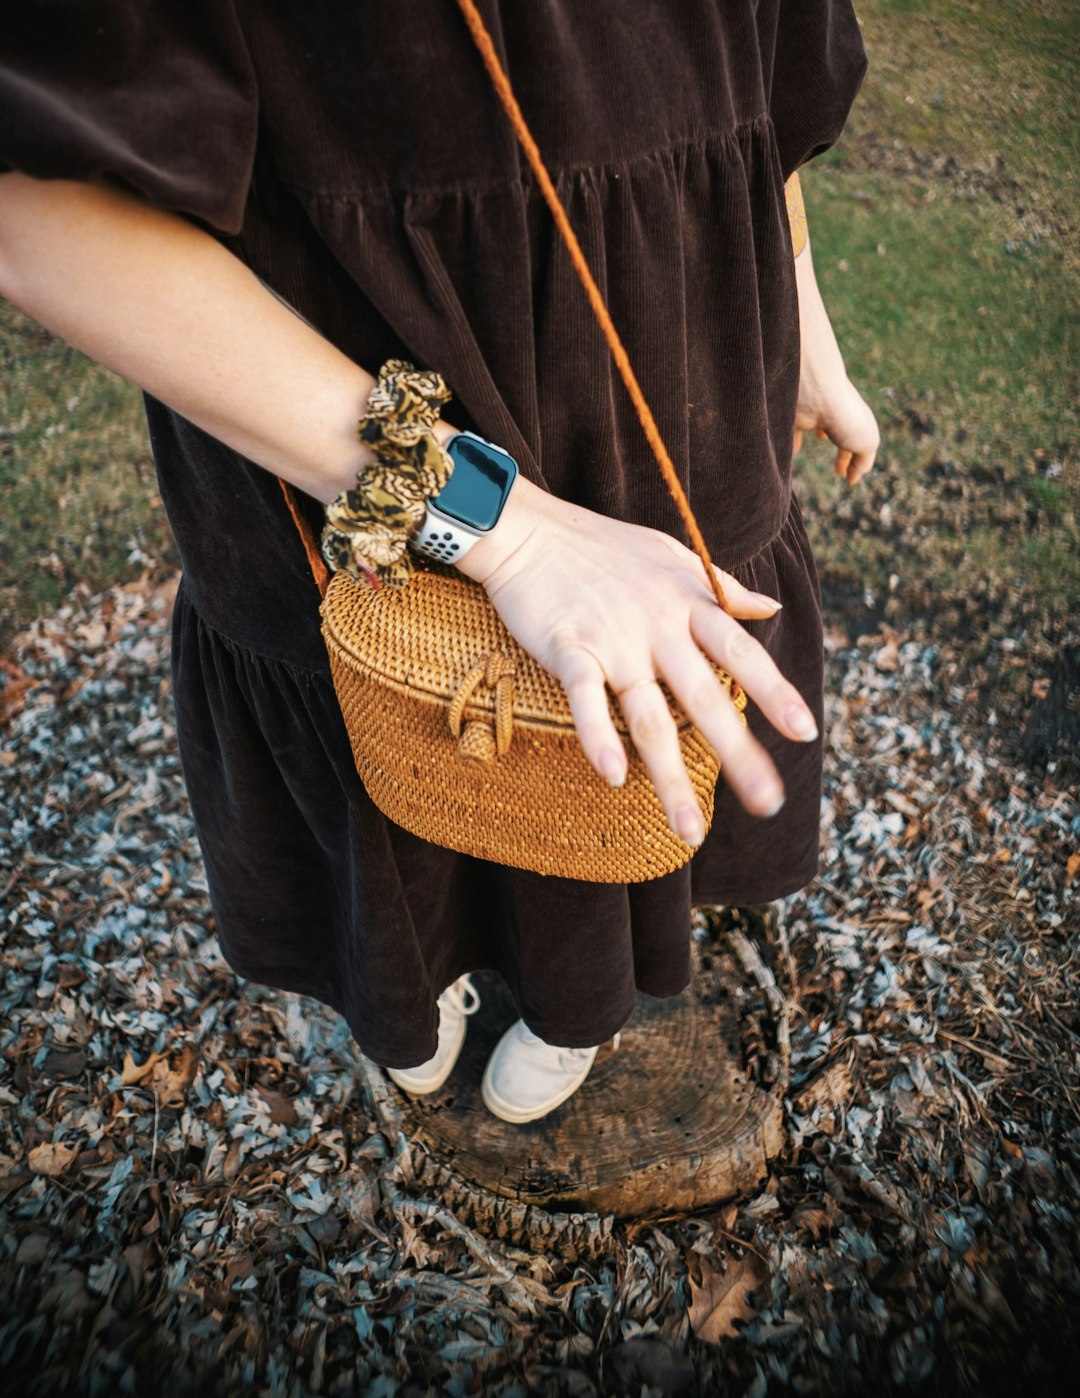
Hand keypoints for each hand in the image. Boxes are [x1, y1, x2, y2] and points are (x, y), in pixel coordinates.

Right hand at [458, 479, 819, 845]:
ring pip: (649, 717)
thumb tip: (770, 608)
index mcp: (687, 603)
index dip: (774, 692)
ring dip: (671, 777)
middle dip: (738, 753)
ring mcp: (613, 641)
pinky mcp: (568, 648)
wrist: (531, 531)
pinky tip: (614, 777)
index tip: (805, 733)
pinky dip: (598, 736)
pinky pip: (585, 699)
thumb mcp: (673, 556)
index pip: (741, 652)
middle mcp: (657, 628)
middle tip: (768, 803)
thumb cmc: (603, 545)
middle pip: (704, 697)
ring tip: (691, 829)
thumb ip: (722, 587)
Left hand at [794, 372, 879, 484]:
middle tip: (838, 470)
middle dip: (843, 453)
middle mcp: (839, 414)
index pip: (859, 443)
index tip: (847, 478)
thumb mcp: (866, 444)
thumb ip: (862, 462)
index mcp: (857, 420)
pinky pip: (793, 429)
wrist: (817, 396)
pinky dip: (792, 439)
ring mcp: (816, 413)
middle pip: (842, 435)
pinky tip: (792, 450)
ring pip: (820, 426)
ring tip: (820, 440)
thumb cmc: (847, 419)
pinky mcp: (794, 415)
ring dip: (822, 434)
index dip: (855, 461)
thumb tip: (852, 478)